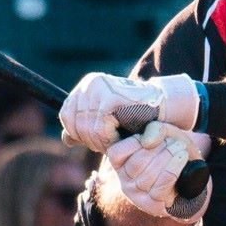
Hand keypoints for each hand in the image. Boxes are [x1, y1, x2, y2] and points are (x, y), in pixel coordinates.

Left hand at [59, 72, 201, 152]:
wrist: (160, 109)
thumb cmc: (135, 116)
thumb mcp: (104, 122)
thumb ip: (84, 128)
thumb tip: (65, 139)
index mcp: (86, 86)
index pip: (66, 115)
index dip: (79, 133)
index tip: (98, 139)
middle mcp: (90, 83)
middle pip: (76, 123)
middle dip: (92, 140)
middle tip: (109, 142)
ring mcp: (99, 88)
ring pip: (88, 129)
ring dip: (102, 142)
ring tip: (116, 140)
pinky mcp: (110, 98)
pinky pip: (100, 129)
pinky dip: (110, 138)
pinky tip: (121, 136)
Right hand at [106, 121, 211, 219]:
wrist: (191, 176)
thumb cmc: (171, 152)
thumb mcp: (164, 134)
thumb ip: (154, 129)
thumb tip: (148, 141)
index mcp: (120, 163)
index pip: (116, 153)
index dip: (135, 141)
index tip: (154, 136)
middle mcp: (124, 181)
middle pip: (136, 163)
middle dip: (158, 149)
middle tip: (173, 142)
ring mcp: (137, 195)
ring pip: (149, 175)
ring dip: (168, 157)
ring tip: (180, 147)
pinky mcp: (152, 205)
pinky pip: (161, 186)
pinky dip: (173, 169)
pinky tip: (182, 157)